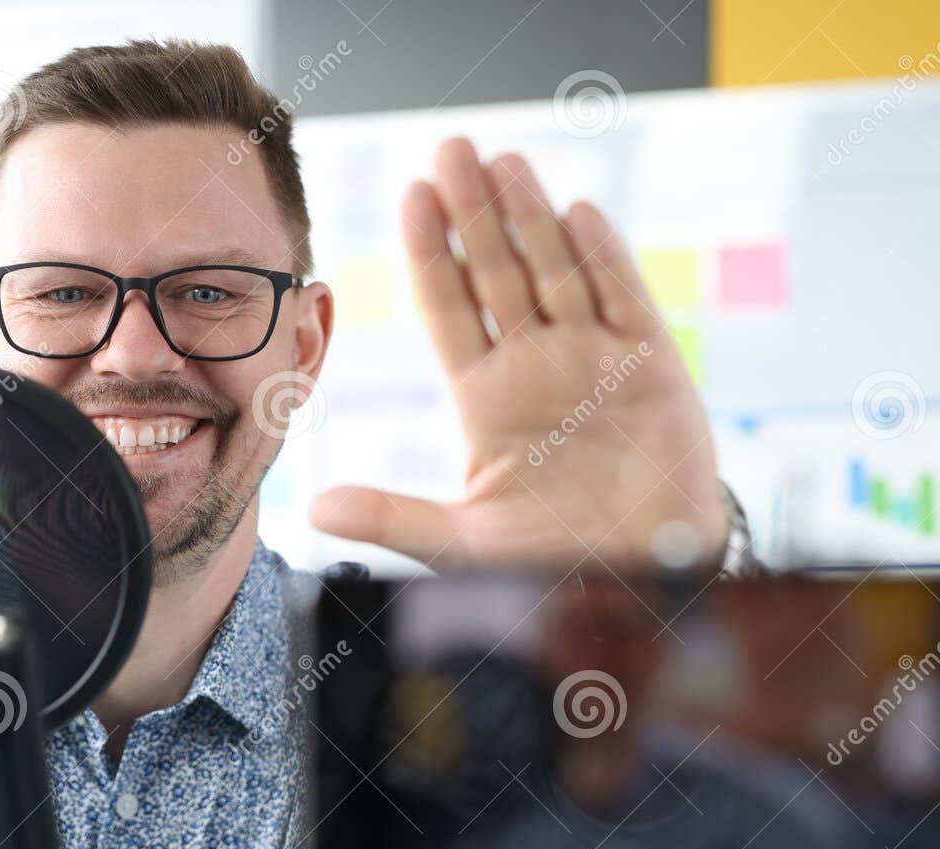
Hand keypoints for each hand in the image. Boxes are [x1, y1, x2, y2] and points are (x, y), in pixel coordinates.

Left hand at [309, 138, 726, 568]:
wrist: (640, 582)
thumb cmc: (551, 564)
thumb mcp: (461, 544)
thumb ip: (392, 518)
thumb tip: (313, 508)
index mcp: (486, 399)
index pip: (450, 309)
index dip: (433, 253)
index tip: (411, 196)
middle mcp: (537, 367)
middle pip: (498, 273)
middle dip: (475, 212)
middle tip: (451, 149)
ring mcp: (594, 360)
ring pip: (556, 272)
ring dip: (531, 217)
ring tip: (503, 160)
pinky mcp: (652, 367)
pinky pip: (624, 299)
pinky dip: (602, 257)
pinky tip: (576, 211)